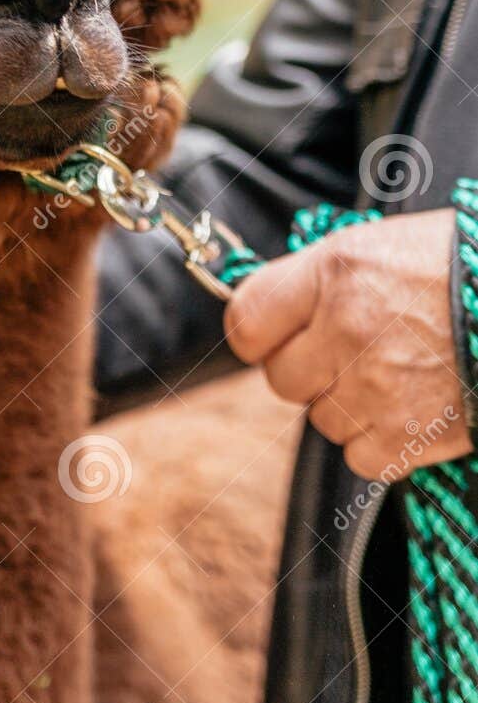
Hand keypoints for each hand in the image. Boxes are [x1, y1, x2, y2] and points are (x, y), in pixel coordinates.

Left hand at [225, 209, 470, 480]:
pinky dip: (381, 442)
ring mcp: (375, 387)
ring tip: (397, 373)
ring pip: (321, 420)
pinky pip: (359, 457)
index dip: (260, 334)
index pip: (246, 322)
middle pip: (281, 378)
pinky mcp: (407, 436)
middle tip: (350, 353)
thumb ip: (315, 280)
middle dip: (309, 370)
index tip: (276, 336)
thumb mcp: (377, 245)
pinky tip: (412, 407)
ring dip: (349, 405)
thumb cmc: (455, 266)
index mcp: (334, 273)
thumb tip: (272, 315)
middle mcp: (346, 330)